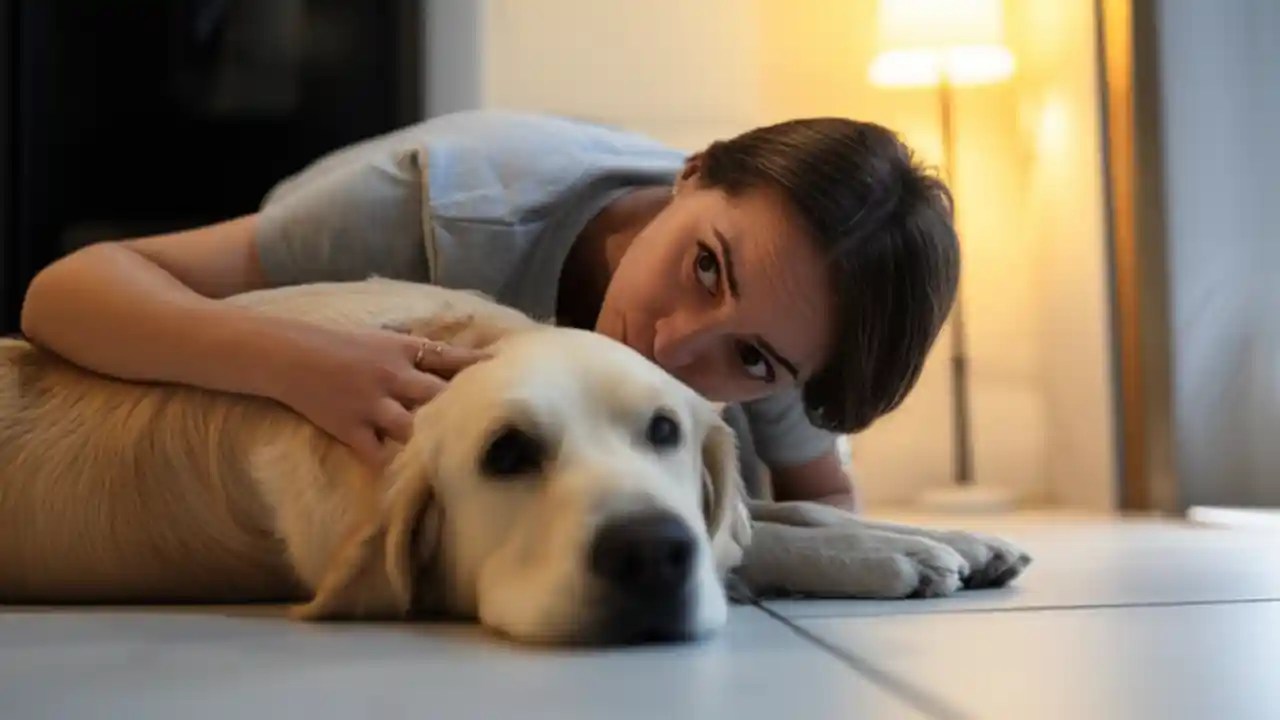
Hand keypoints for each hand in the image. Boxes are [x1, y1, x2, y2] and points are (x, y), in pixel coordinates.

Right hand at [273, 323, 488, 468]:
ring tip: (463, 461)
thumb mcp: (381, 339)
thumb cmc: (336, 344)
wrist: (286, 354)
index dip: (481, 367)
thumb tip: (456, 362)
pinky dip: (392, 467)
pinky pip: (376, 453)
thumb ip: (416, 353)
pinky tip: (413, 483)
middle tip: (494, 426)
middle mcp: (392, 375)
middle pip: (438, 395)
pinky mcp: (349, 427)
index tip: (510, 375)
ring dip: (433, 442)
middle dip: (464, 410)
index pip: (450, 357)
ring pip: (412, 427)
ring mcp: (371, 403)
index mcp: (402, 349)